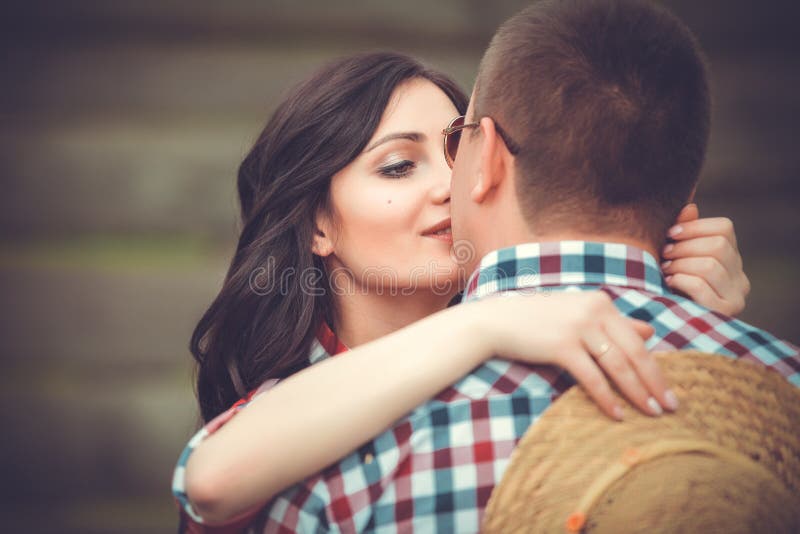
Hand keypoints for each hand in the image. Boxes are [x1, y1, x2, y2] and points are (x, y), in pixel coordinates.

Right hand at [474, 291, 676, 420]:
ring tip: (651, 412)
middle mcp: (594, 310)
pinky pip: (593, 377)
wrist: (495, 321)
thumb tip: (650, 332)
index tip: (668, 389)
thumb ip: (613, 322)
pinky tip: (618, 414)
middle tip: (670, 407)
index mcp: (601, 302)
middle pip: (635, 352)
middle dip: (655, 382)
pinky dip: (607, 398)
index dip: (655, 366)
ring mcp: (578, 327)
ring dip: (637, 392)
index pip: (637, 339)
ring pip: (618, 365)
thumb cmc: (536, 320)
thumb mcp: (577, 315)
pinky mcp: (562, 345)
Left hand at [661, 203, 750, 315]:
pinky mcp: (722, 313)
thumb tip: (689, 208)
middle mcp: (740, 279)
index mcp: (732, 260)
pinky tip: (669, 283)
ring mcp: (735, 297)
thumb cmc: (667, 286)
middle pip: (718, 246)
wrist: (664, 324)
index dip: (695, 226)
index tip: (671, 234)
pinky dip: (680, 280)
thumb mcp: (674, 257)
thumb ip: (683, 233)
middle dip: (684, 247)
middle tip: (663, 255)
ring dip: (680, 264)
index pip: (725, 228)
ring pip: (710, 265)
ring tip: (665, 270)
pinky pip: (700, 285)